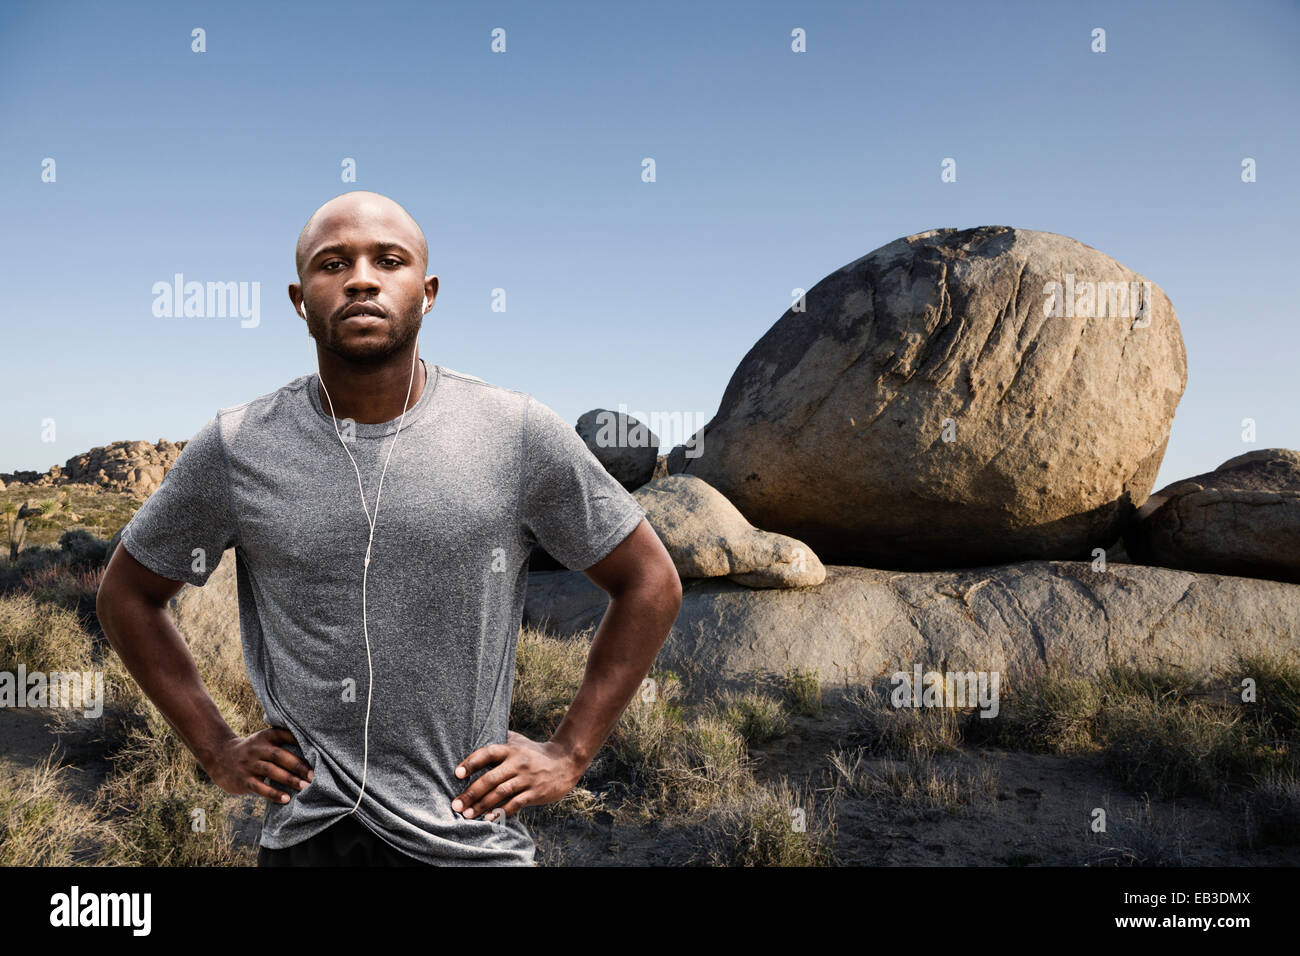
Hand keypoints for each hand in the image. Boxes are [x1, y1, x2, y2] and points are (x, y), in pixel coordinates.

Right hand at [203, 727, 313, 803]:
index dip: (300, 741)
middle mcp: (257, 749)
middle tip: (314, 776)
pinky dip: (273, 793)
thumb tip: (311, 756)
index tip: (317, 750)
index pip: (285, 735)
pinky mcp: (243, 779)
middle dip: (298, 766)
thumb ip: (282, 744)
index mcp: (265, 737)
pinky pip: (260, 787)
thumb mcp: (264, 741)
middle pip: (280, 756)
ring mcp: (249, 764)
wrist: (220, 757)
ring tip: (304, 787)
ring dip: (289, 780)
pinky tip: (286, 799)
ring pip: (271, 771)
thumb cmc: (252, 751)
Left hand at [451, 730, 583, 821]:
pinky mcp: (535, 793)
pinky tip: (489, 818)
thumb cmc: (535, 752)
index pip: (488, 753)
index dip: (472, 762)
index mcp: (511, 749)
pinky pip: (516, 804)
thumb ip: (501, 738)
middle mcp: (518, 763)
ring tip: (467, 814)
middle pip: (491, 778)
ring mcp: (527, 779)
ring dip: (482, 805)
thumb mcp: (519, 741)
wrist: (565, 762)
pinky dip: (501, 812)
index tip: (457, 774)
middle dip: (471, 793)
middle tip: (456, 805)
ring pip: (501, 793)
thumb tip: (478, 731)